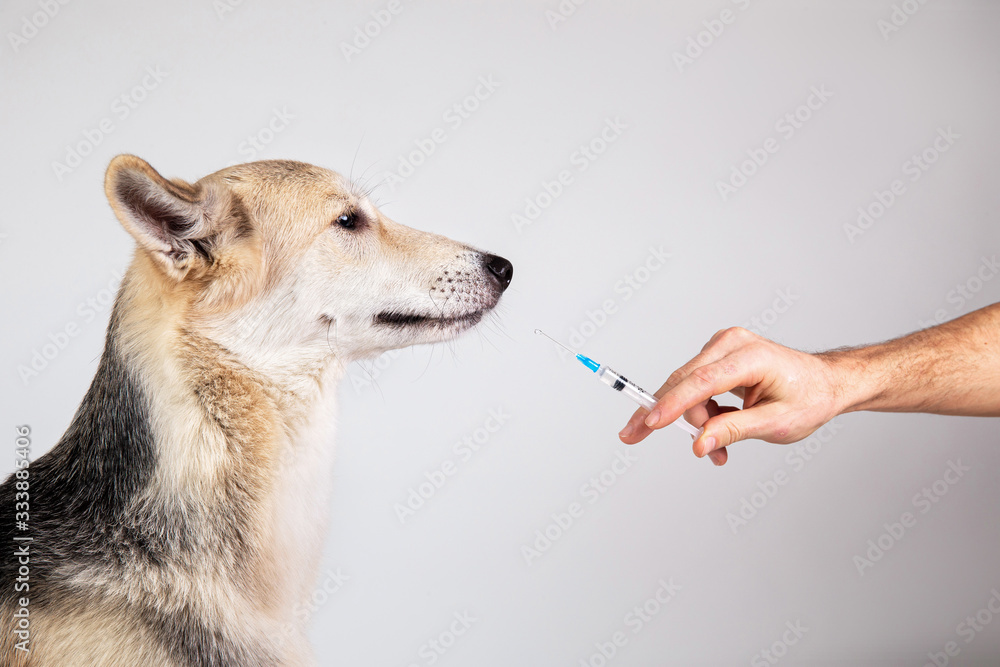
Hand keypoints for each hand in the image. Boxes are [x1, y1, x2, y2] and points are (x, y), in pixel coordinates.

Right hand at [618, 327, 846, 465]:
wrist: (825, 383)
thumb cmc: (809, 398)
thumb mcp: (777, 424)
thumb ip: (734, 432)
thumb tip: (700, 444)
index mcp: (751, 356)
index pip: (702, 381)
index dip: (673, 403)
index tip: (649, 422)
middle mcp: (731, 344)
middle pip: (684, 381)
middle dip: (664, 414)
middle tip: (632, 436)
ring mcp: (722, 347)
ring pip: (687, 387)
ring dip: (694, 421)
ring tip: (717, 450)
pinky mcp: (718, 357)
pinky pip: (695, 387)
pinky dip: (700, 412)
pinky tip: (716, 429)